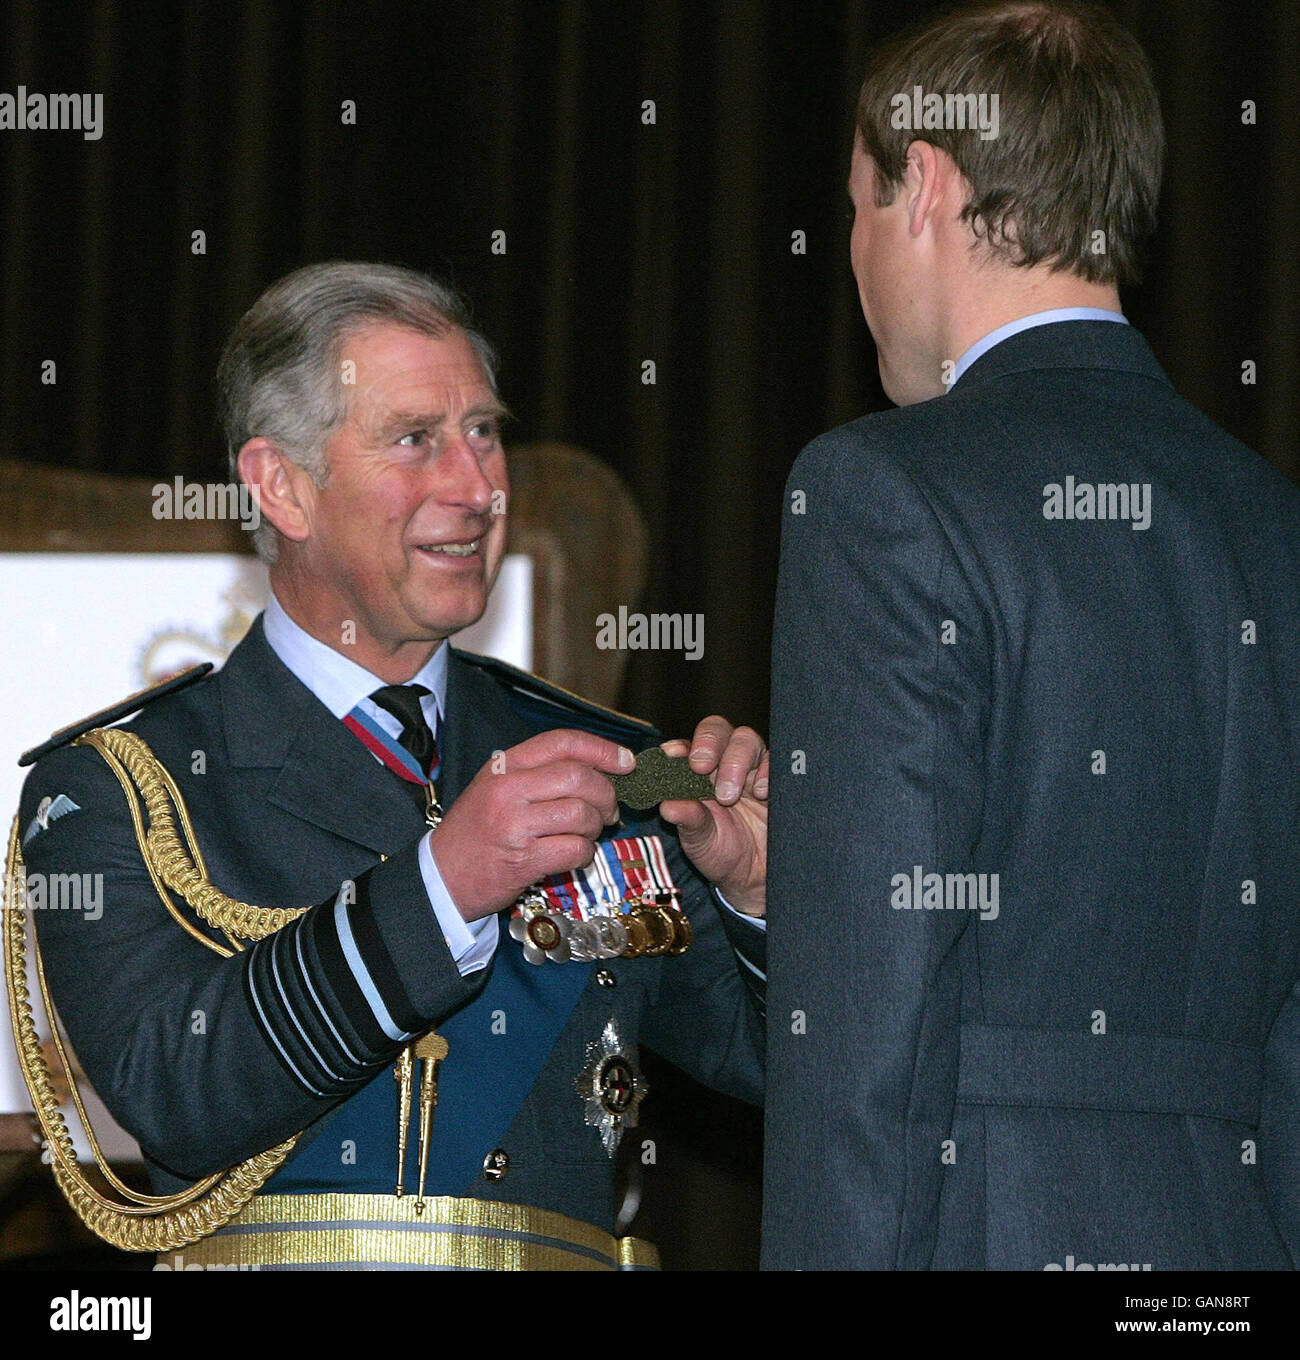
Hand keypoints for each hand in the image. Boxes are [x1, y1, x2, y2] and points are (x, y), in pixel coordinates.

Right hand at [430, 729, 633, 921]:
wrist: (441, 876)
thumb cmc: (476, 831)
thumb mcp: (497, 786)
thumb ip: (540, 773)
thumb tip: (601, 769)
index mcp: (504, 765)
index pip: (563, 742)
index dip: (603, 749)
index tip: (626, 762)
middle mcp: (508, 789)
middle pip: (580, 778)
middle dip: (606, 795)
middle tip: (608, 810)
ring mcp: (515, 824)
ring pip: (582, 814)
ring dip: (595, 827)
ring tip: (584, 834)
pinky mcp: (523, 859)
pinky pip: (576, 850)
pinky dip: (584, 854)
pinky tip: (571, 855)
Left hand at [659, 716, 766, 916]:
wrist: (754, 876)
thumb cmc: (720, 851)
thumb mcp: (699, 841)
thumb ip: (688, 821)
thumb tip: (667, 807)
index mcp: (697, 774)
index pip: (688, 745)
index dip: (681, 745)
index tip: (674, 755)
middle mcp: (724, 764)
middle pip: (719, 731)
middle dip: (709, 744)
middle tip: (702, 767)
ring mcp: (753, 770)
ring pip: (747, 740)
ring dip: (736, 760)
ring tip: (729, 795)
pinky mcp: (779, 780)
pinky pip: (778, 763)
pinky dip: (768, 772)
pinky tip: (762, 793)